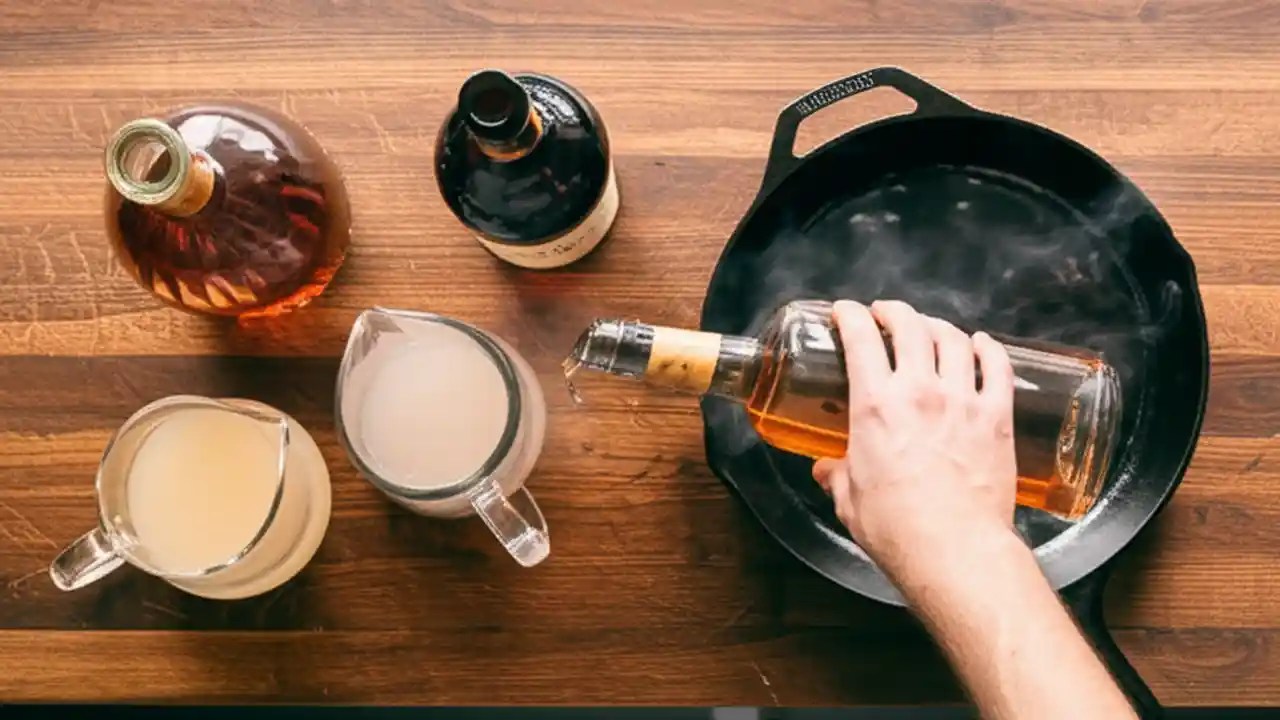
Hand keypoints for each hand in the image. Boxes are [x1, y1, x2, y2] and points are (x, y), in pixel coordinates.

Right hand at [812, 299, 1020, 589]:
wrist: (954, 550)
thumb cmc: (897, 529)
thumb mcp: (850, 499)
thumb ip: (836, 476)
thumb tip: (825, 471)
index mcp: (875, 406)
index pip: (860, 338)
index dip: (850, 315)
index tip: (845, 312)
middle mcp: (920, 391)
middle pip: (910, 326)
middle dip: (894, 311)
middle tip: (886, 313)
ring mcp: (962, 401)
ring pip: (954, 339)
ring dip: (938, 325)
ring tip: (930, 327)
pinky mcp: (996, 418)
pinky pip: (998, 368)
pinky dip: (989, 349)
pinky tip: (983, 344)